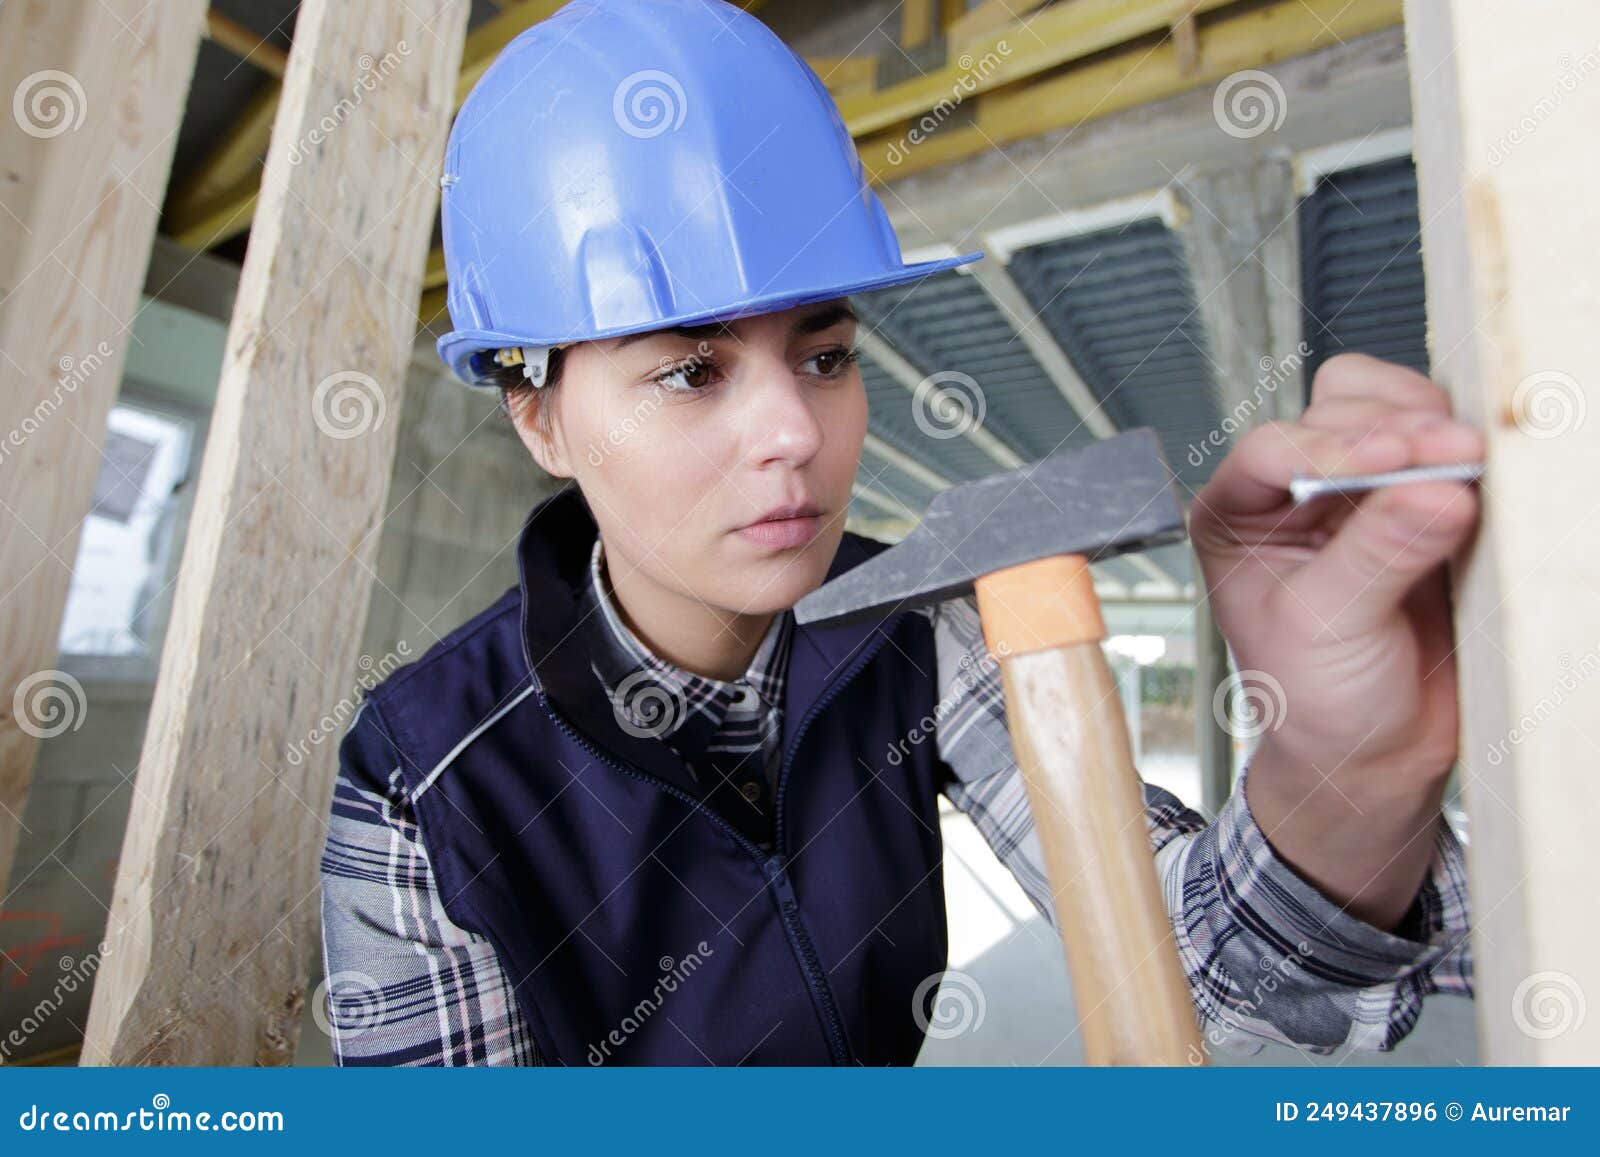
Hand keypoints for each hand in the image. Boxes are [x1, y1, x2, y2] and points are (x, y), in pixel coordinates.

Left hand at [1188, 353, 1483, 927]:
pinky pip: (1443, 449)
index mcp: (1237, 515)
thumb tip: (1433, 491)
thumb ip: (1375, 556)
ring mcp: (1358, 491)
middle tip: (1452, 454)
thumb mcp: (1328, 629)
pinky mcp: (1420, 501)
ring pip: (1390, 410)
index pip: (1274, 448)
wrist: (1375, 751)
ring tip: (1470, 459)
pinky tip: (1484, 470)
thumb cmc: (1318, 701)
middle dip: (1393, 429)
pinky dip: (1466, 449)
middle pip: (1336, 412)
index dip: (1334, 445)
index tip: (1395, 457)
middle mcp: (1291, 492)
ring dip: (1431, 425)